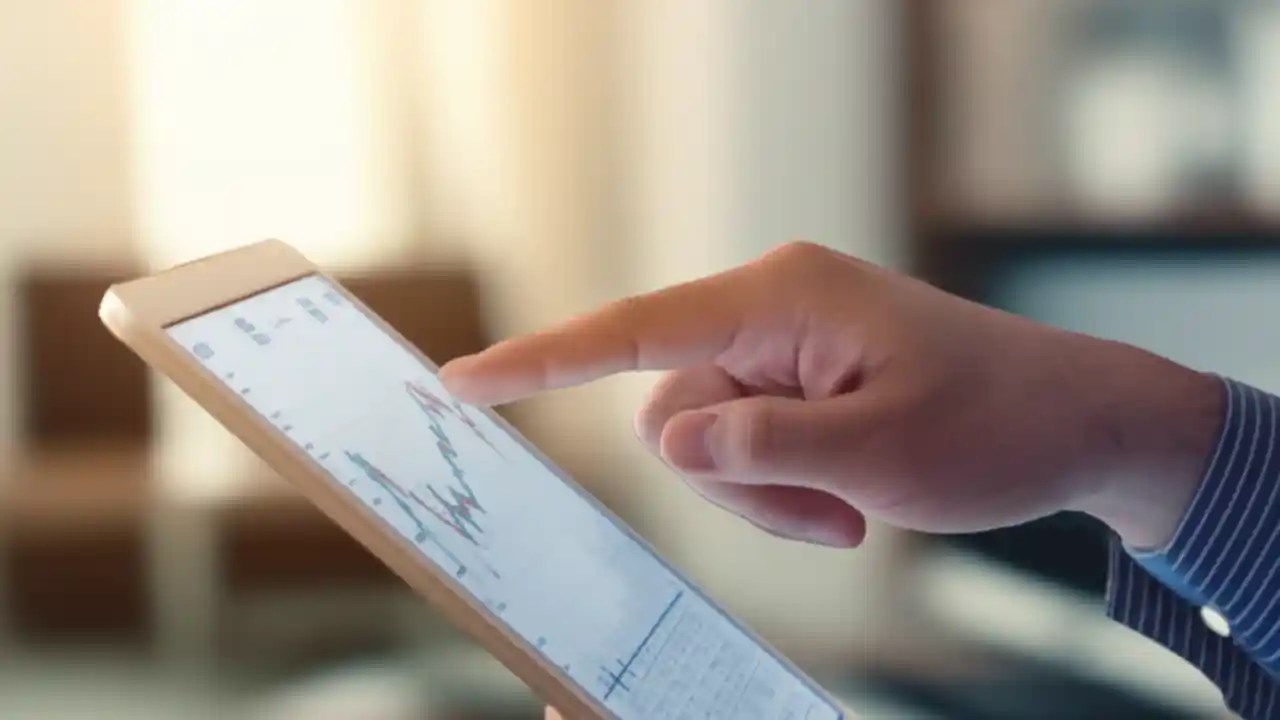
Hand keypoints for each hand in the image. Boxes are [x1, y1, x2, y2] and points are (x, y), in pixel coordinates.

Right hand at [440, 242, 1222, 549]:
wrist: (1075, 423)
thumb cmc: (993, 425)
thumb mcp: (877, 453)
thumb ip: (759, 448)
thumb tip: (667, 439)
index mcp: (781, 299)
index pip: (634, 329)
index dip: (541, 361)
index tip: (463, 382)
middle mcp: (771, 308)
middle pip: (674, 410)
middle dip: (734, 481)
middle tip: (826, 510)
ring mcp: (785, 344)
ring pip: (710, 442)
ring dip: (767, 494)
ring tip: (851, 504)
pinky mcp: (800, 377)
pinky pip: (747, 445)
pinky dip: (786, 489)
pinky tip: (852, 497)